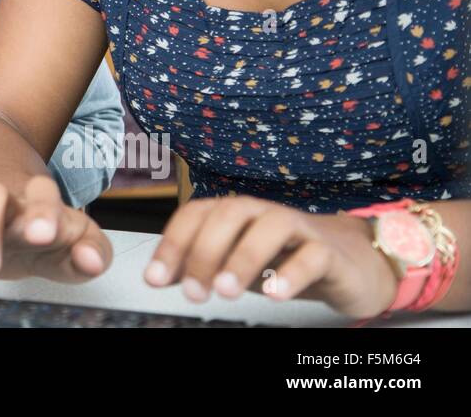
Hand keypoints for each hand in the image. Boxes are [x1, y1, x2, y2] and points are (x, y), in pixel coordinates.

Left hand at [144, 195, 398, 317]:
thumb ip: (199, 266)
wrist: (350, 263)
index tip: (156, 278)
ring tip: (226, 291)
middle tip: (193, 291)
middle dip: (205, 251)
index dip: (173, 243)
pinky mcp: (330, 251)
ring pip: (271, 226)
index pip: (196, 214)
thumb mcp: (235, 263)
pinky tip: (275, 295)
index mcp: (236, 212)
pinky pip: (313, 254)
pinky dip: (292, 273)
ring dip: (244, 257)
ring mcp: (299, 228)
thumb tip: (158, 276)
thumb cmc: (285, 259)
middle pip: (230, 213)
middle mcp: (264, 212)